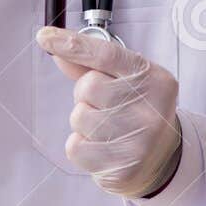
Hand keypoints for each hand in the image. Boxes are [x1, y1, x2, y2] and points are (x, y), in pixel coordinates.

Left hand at [35, 26, 182, 198]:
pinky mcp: (124, 168)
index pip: (108, 55)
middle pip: (88, 86)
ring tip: (106, 129)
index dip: (73, 44)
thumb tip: (58, 51)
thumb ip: (91, 66)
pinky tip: (102, 149)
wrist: (160, 161)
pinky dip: (80, 146)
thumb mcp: (123, 83)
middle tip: (104, 106)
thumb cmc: (136, 113)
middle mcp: (152, 108)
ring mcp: (140, 140)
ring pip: (79, 117)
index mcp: (155, 79)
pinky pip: (75, 147)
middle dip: (85, 94)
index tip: (44, 37)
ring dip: (83, 123)